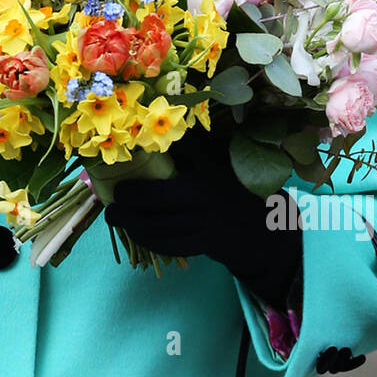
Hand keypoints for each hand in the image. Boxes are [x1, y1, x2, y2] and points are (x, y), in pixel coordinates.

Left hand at [103, 123, 301, 306]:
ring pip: (161, 230)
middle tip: (111, 204)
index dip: (138, 185)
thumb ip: (191, 148)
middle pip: (158, 207)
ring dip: (133, 225)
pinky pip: (171, 246)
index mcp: (206, 178)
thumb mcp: (219, 159)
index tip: (120, 181)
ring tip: (115, 218)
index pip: (168, 179)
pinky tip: (136, 233)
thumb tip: (155, 130)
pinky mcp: (205, 245)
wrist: (266, 225)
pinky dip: (150, 241)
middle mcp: (206, 204)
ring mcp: (206, 227)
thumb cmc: (235, 183)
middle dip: (129, 206)